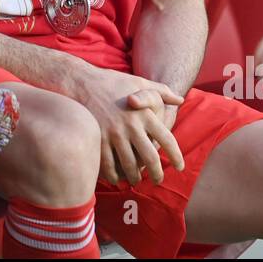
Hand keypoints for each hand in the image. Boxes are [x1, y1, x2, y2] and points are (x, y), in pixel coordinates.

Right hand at [73, 66, 184, 186]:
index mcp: (145, 114)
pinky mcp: (98, 138)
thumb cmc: (114, 82)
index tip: (180, 167)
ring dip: (134, 177)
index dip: (176, 156)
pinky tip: (116, 178)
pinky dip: (114, 175)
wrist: (82, 81)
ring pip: (129, 165)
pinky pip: (108, 164)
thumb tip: (179, 100)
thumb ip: (162, 91)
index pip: (167, 140)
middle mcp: (131, 126)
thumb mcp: (141, 81)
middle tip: (158, 180)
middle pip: (150, 158)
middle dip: (157, 174)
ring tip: (136, 180)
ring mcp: (113, 133)